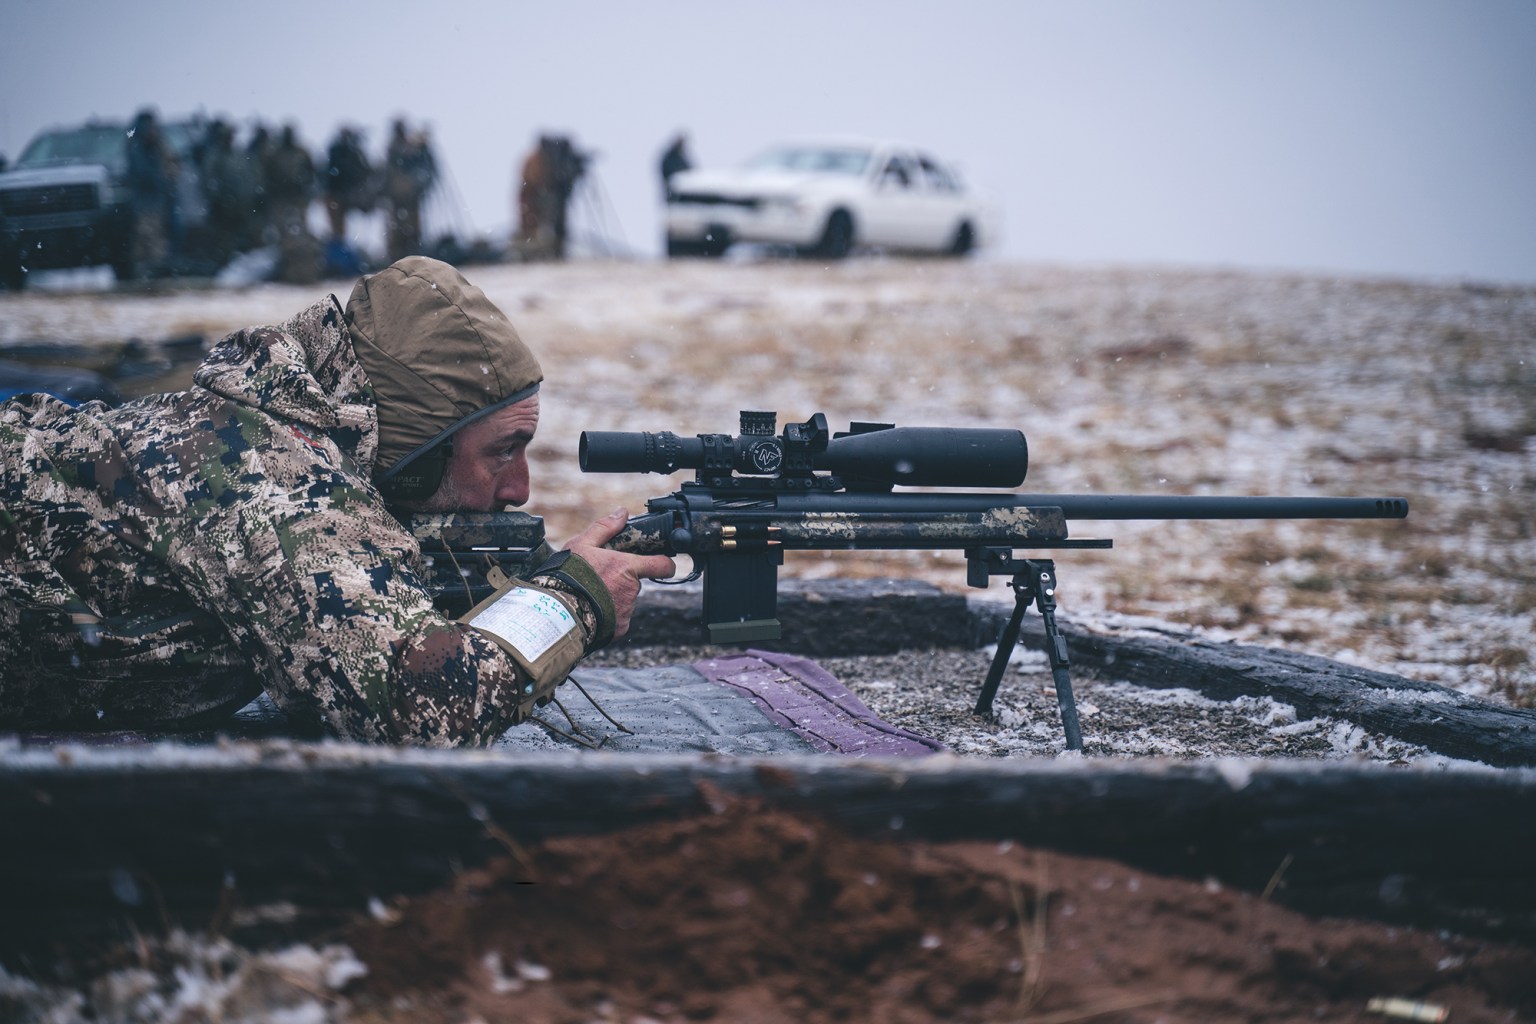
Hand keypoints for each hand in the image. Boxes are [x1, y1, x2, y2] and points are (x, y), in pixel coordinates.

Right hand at [563, 507, 675, 638]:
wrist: (557, 611)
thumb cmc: (568, 575)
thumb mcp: (582, 544)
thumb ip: (605, 528)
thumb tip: (622, 513)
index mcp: (627, 567)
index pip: (662, 565)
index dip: (665, 564)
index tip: (663, 564)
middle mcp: (631, 590)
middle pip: (635, 582)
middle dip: (622, 579)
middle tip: (600, 578)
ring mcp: (626, 611)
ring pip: (625, 600)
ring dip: (613, 596)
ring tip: (590, 594)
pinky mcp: (619, 628)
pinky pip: (618, 618)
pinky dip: (608, 614)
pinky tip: (591, 608)